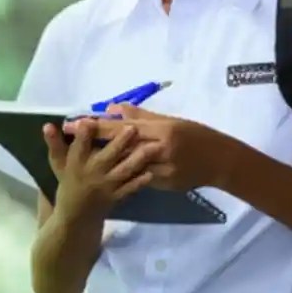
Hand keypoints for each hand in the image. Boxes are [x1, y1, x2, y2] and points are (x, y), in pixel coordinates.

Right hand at [45, 116, 154, 219]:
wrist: (76, 216)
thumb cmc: (69, 183)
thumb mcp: (58, 164)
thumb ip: (54, 144)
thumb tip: (47, 125)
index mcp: (75, 163)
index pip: (79, 145)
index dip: (83, 133)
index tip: (90, 120)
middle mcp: (91, 173)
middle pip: (107, 156)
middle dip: (120, 142)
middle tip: (133, 127)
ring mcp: (105, 186)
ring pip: (123, 171)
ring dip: (138, 159)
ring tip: (152, 146)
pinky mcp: (116, 197)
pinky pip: (130, 188)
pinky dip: (140, 182)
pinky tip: (151, 172)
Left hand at [85, 103, 237, 190]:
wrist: (221, 161)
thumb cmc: (195, 134)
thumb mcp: (170, 120)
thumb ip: (142, 116)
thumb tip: (114, 108)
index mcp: (162, 130)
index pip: (123, 127)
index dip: (97, 125)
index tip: (75, 123)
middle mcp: (161, 149)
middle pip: (120, 147)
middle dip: (94, 143)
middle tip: (70, 139)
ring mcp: (163, 170)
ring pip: (127, 165)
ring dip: (106, 161)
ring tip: (83, 157)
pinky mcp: (165, 184)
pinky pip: (139, 178)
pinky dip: (125, 174)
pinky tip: (108, 173)